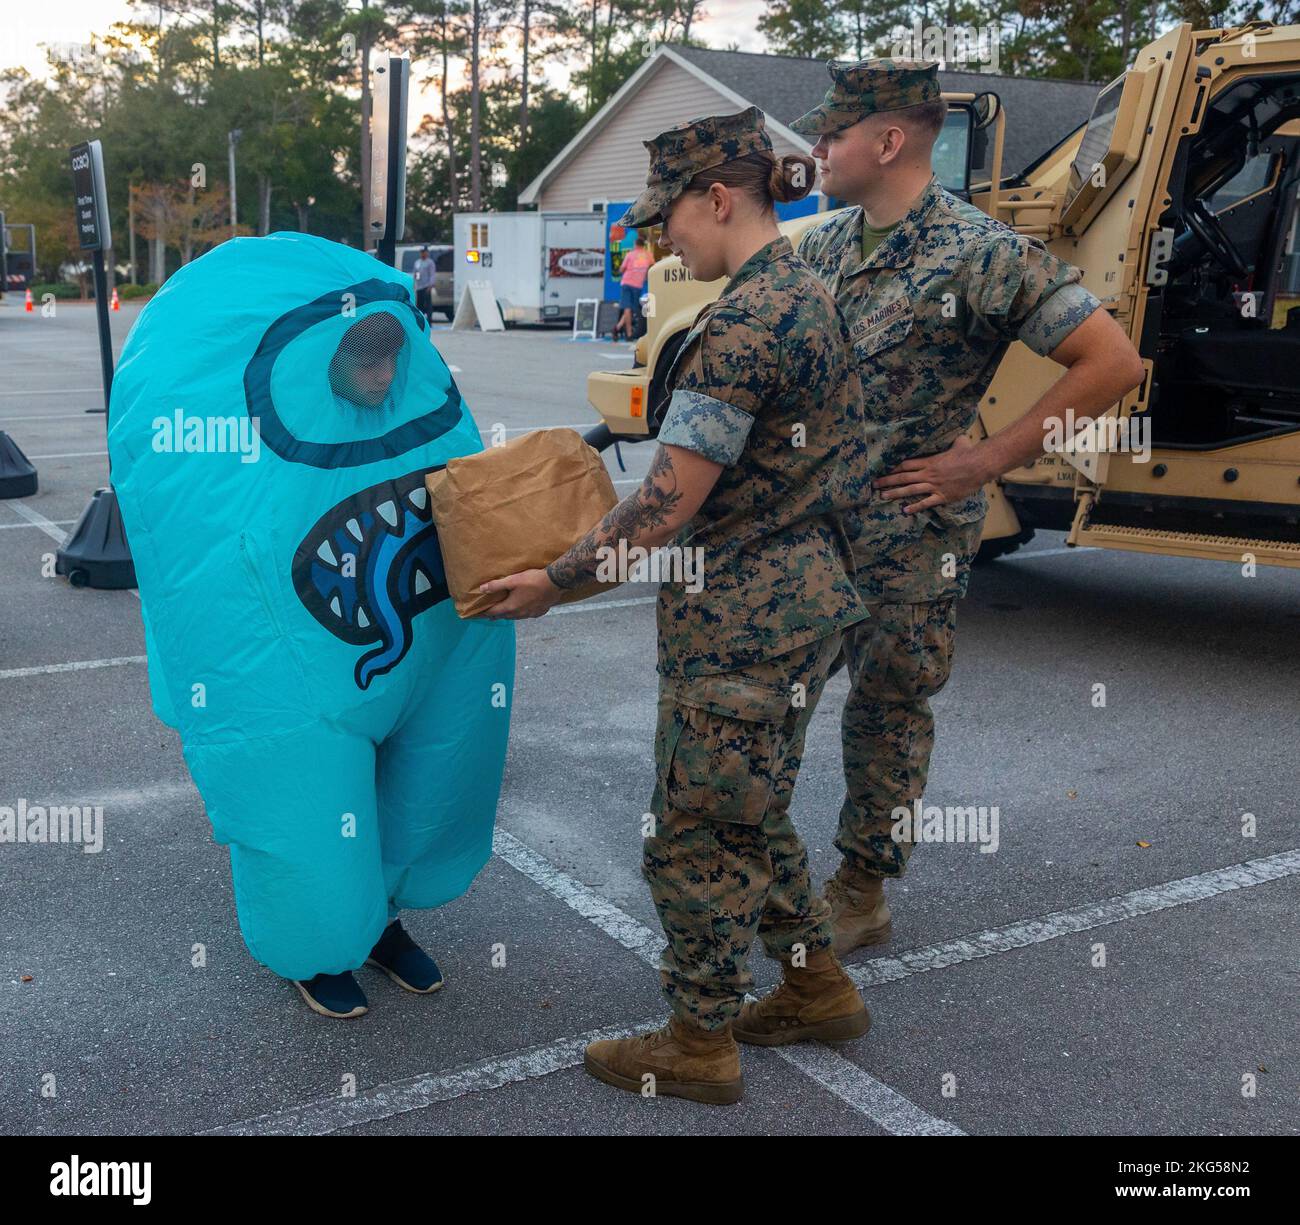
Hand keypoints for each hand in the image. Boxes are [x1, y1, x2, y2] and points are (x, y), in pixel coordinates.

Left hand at [477, 568, 562, 618]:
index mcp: (511, 607)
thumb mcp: (512, 580)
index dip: (485, 612)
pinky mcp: (539, 612)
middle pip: (504, 616)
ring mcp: (530, 614)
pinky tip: (523, 608)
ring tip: (505, 611)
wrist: (554, 583)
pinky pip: (526, 615)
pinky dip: (521, 612)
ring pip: (515, 617)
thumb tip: (482, 589)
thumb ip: (496, 585)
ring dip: (509, 614)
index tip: (479, 613)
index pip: (493, 612)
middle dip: (496, 614)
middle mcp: (519, 614)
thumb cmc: (532, 580)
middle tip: (490, 612)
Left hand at [874, 435, 991, 513]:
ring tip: (882, 496)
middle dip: (887, 481)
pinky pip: (926, 503)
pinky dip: (915, 507)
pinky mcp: (942, 496)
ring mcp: (934, 485)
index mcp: (930, 461)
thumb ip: (954, 441)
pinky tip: (905, 510)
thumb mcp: (959, 443)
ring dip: (895, 493)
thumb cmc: (970, 453)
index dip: (894, 469)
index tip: (883, 471)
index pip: (906, 465)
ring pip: (910, 490)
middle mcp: (928, 474)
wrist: (979, 465)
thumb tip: (959, 435)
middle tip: (874, 485)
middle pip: (903, 477)